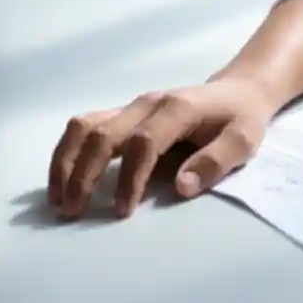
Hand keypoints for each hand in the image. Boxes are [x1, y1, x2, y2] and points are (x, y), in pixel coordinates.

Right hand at [47, 77, 277, 219]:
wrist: (239, 90)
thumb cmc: (241, 118)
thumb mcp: (243, 140)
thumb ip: (216, 161)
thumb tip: (182, 186)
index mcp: (179, 108)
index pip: (144, 143)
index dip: (130, 178)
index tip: (122, 211)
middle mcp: (148, 103)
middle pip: (104, 134)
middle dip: (84, 174)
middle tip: (74, 212)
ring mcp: (132, 105)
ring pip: (85, 126)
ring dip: (66, 162)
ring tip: (59, 199)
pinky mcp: (124, 112)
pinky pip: (86, 125)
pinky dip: (69, 151)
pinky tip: (64, 178)